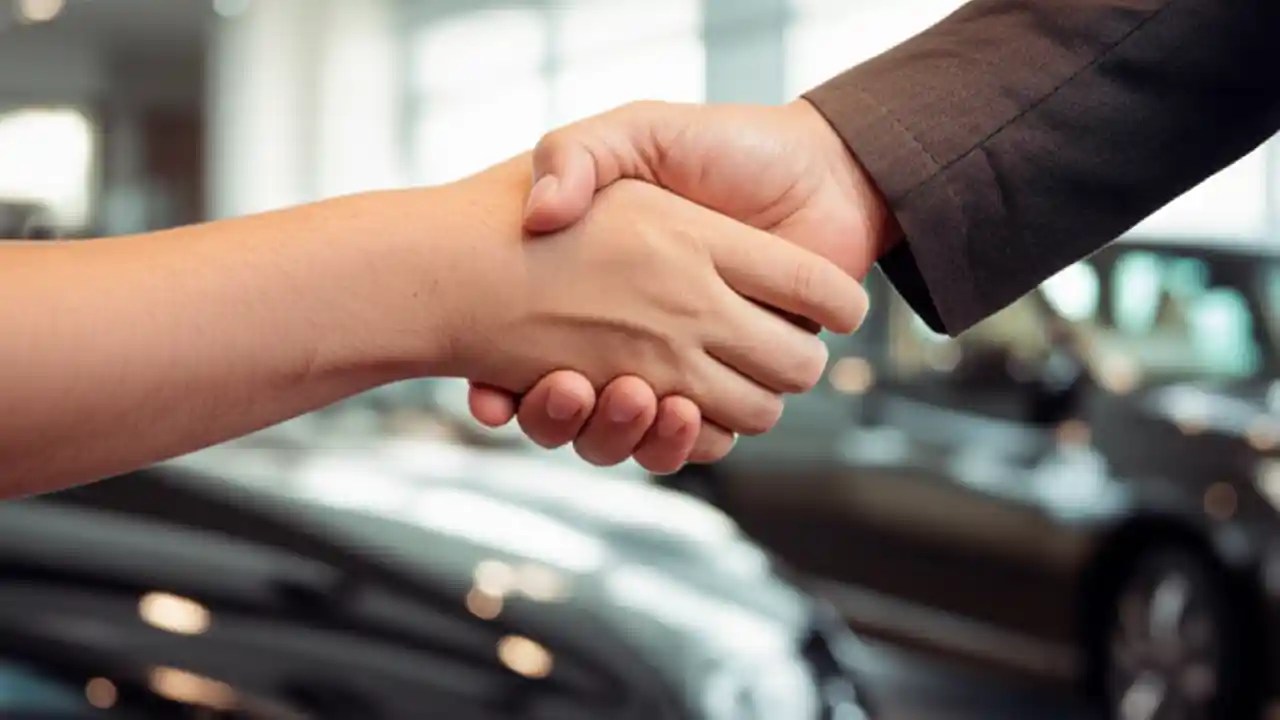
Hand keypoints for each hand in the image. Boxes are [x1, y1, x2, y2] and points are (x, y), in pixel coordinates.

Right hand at [471, 101, 899, 468]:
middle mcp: (642, 337)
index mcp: (606, 290)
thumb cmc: (725, 147)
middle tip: (568, 385)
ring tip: (631, 391)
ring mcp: (690, 366)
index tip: (492, 390)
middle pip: (576, 415)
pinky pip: (699, 443)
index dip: (499, 390)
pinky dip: (679, 441)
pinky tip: (672, 407)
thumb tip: (538, 214)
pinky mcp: (741, 387)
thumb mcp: (635, 132)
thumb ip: (577, 154)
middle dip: (562, 416)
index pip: (522, 363)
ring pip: (633, 435)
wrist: (819, 168)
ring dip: (621, 430)